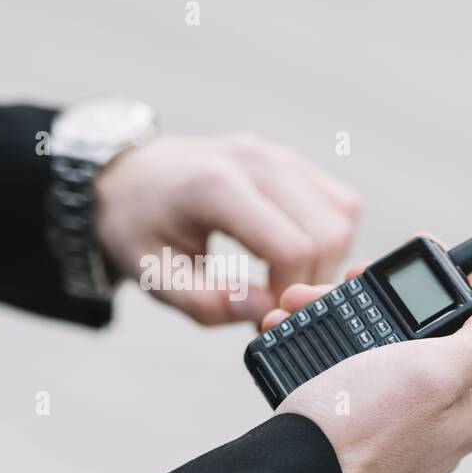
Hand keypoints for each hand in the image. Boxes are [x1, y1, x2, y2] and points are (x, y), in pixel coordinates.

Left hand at [94, 133, 359, 324]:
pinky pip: (338, 200)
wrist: (127, 175)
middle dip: (313, 282)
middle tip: (277, 305)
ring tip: (284, 281)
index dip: (288, 295)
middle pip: (329, 232)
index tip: (263, 318)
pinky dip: (330, 236)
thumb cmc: (136, 227)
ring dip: (328, 259)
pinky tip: (293, 255)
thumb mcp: (154, 275)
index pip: (292, 249)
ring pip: (344, 214)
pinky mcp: (290, 160)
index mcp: (218, 187)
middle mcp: (256, 161)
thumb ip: (207, 301)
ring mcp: (277, 154)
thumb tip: (264, 311)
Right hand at [266, 259, 471, 472]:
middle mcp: (440, 422)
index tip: (401, 264)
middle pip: (420, 335)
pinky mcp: (354, 439)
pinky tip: (290, 337)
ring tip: (298, 305)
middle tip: (339, 282)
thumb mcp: (434, 373)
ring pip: (376, 353)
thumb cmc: (360, 430)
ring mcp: (396, 432)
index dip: (443, 285)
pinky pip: (344, 380)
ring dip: (338, 319)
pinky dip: (318, 353)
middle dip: (375, 299)